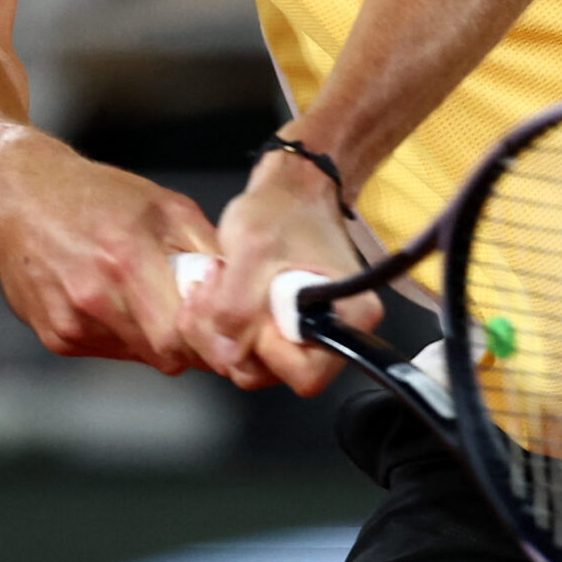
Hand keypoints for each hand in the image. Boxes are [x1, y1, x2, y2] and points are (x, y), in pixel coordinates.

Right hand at [0, 136, 220, 374]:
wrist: (14, 197)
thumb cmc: (96, 195)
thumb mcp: (163, 204)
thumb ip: (207, 250)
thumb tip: (244, 293)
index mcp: (126, 257)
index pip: (182, 336)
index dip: (210, 339)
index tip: (222, 326)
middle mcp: (93, 295)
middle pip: (165, 355)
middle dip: (190, 343)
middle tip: (195, 316)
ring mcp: (70, 321)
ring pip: (140, 356)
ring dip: (156, 337)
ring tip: (149, 296)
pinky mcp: (53, 336)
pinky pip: (109, 352)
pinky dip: (124, 334)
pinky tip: (113, 299)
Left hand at [185, 151, 377, 396]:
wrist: (289, 186)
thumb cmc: (283, 208)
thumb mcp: (253, 250)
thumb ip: (238, 306)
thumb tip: (227, 352)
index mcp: (348, 318)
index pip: (305, 375)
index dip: (268, 350)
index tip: (253, 309)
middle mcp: (333, 334)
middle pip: (274, 374)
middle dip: (233, 340)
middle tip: (215, 294)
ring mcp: (304, 333)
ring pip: (253, 363)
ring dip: (220, 331)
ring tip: (214, 286)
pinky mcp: (281, 326)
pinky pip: (247, 347)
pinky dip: (222, 325)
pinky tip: (217, 290)